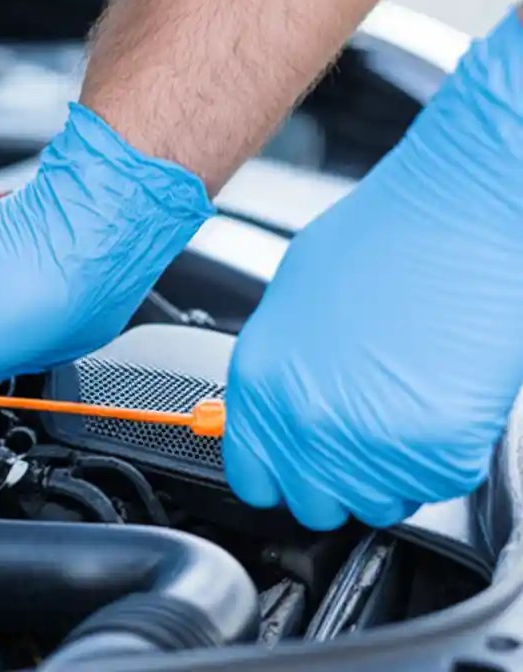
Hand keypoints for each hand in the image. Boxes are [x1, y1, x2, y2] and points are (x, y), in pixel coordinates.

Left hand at [224, 11, 522, 529]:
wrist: (462, 212)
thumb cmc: (386, 237)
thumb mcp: (294, 301)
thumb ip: (282, 371)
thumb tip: (287, 403)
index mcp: (260, 384)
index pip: (253, 479)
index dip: (283, 476)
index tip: (302, 469)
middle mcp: (304, 423)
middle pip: (316, 503)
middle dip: (341, 479)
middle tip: (369, 432)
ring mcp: (370, 444)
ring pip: (380, 502)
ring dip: (395, 470)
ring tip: (409, 404)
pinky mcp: (437, 449)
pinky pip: (440, 482)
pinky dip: (448, 453)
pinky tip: (444, 398)